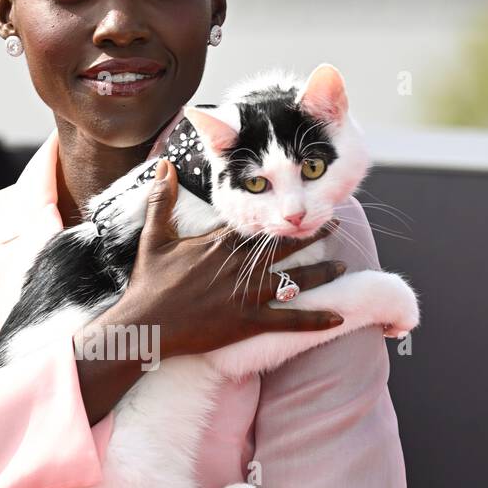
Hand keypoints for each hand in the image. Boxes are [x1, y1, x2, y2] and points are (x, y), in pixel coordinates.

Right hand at [113, 157, 345, 359]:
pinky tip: (337, 317)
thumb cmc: (148, 283)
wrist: (145, 324)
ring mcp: (247, 294)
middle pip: (284, 247)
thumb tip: (163, 164)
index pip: (258, 225)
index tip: (299, 207)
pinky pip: (289, 320)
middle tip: (334, 224)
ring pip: (294, 280)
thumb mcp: (153, 236)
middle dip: (311, 234)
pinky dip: (314, 320)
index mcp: (220, 244)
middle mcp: (240, 265)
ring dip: (321, 273)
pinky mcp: (249, 321)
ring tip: (342, 266)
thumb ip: (162, 199)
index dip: (280, 216)